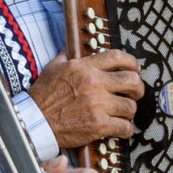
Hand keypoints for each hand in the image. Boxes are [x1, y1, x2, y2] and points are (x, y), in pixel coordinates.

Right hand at [28, 50, 144, 149]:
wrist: (35, 121)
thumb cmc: (43, 95)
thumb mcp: (54, 67)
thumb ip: (67, 54)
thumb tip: (72, 42)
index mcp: (85, 67)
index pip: (119, 58)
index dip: (132, 63)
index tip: (135, 69)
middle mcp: (94, 84)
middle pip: (133, 81)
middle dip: (137, 88)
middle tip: (134, 93)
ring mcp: (98, 105)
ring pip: (131, 107)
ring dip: (129, 111)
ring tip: (122, 113)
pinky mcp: (99, 125)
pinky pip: (125, 127)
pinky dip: (125, 130)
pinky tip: (119, 128)